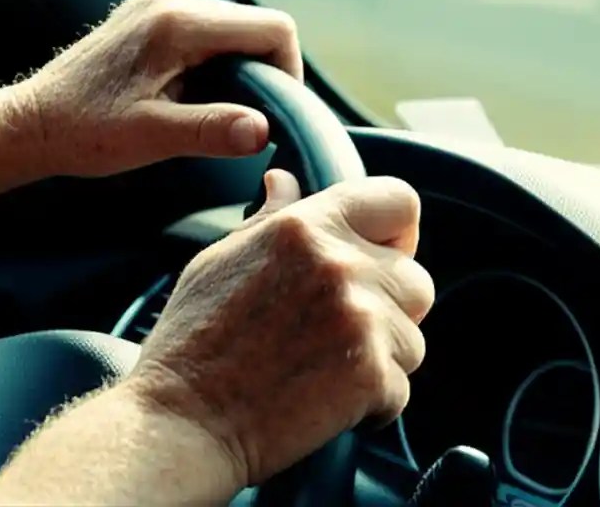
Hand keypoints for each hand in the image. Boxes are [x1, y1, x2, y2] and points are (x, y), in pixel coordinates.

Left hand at [15, 0, 302, 176]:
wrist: (32, 122)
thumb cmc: (83, 131)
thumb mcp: (150, 137)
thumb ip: (210, 130)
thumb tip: (263, 131)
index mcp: (179, 22)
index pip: (273, 29)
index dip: (288, 73)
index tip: (274, 114)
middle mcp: (172, 1)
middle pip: (255, 28)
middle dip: (262, 75)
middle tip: (240, 123)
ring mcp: (159, 5)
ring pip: (232, 32)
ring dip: (236, 73)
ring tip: (205, 113)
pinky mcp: (150, 17)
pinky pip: (206, 34)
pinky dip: (213, 66)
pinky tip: (185, 99)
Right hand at [124, 171, 434, 485]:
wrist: (183, 418)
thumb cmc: (192, 342)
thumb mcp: (220, 260)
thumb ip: (270, 217)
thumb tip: (284, 181)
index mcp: (303, 227)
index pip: (399, 201)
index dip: (397, 233)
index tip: (382, 255)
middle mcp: (339, 265)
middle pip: (416, 279)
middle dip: (389, 307)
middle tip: (338, 329)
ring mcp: (360, 320)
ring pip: (413, 338)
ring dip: (380, 357)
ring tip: (322, 367)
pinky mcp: (371, 375)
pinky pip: (401, 386)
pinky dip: (370, 401)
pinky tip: (321, 399)